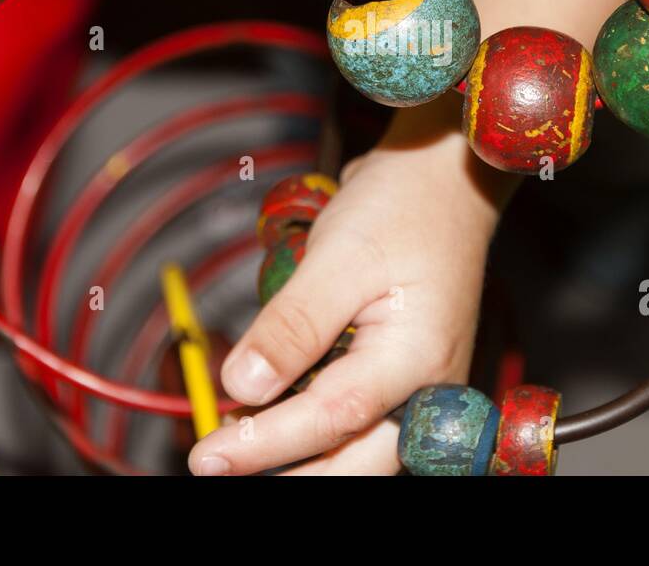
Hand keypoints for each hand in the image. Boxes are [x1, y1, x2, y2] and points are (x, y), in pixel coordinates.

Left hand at [188, 95, 517, 474]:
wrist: (439, 178)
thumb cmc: (402, 206)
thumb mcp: (339, 255)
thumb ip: (293, 324)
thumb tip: (243, 383)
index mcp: (419, 356)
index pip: (333, 417)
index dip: (266, 442)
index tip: (209, 455)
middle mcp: (426, 385)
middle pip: (356, 462)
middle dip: (288, 471)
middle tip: (217, 461)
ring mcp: (416, 385)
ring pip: (355, 450)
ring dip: (297, 454)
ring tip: (235, 440)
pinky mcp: (399, 376)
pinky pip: (354, 421)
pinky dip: (310, 427)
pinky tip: (266, 413)